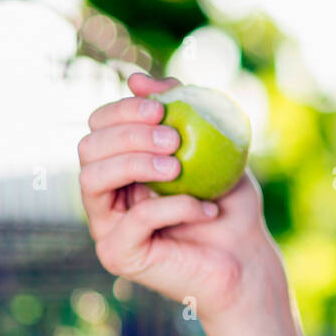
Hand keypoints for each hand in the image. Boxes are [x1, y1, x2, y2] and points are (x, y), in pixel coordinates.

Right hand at [77, 72, 283, 321]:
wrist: (247, 257)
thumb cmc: (231, 203)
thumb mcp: (215, 146)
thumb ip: (182, 109)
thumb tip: (136, 78)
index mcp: (121, 163)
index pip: (99, 125)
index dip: (122, 110)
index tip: (162, 106)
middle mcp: (105, 192)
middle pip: (87, 148)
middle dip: (127, 134)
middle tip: (174, 138)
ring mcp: (106, 225)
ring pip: (91, 180)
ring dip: (135, 164)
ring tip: (178, 168)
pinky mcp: (117, 254)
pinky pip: (132, 221)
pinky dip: (171, 207)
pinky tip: (205, 208)